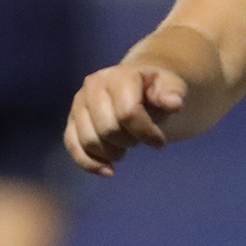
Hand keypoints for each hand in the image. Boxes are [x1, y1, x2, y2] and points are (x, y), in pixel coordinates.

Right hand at [63, 63, 187, 176]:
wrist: (140, 89)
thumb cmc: (157, 91)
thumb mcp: (172, 88)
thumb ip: (173, 94)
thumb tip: (174, 104)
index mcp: (119, 75)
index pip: (128, 112)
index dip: (146, 133)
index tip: (160, 143)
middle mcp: (93, 85)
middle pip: (108, 130)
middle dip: (129, 142)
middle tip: (140, 140)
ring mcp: (79, 103)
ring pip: (90, 141)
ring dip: (113, 153)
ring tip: (127, 147)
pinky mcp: (72, 121)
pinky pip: (73, 147)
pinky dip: (90, 163)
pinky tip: (109, 171)